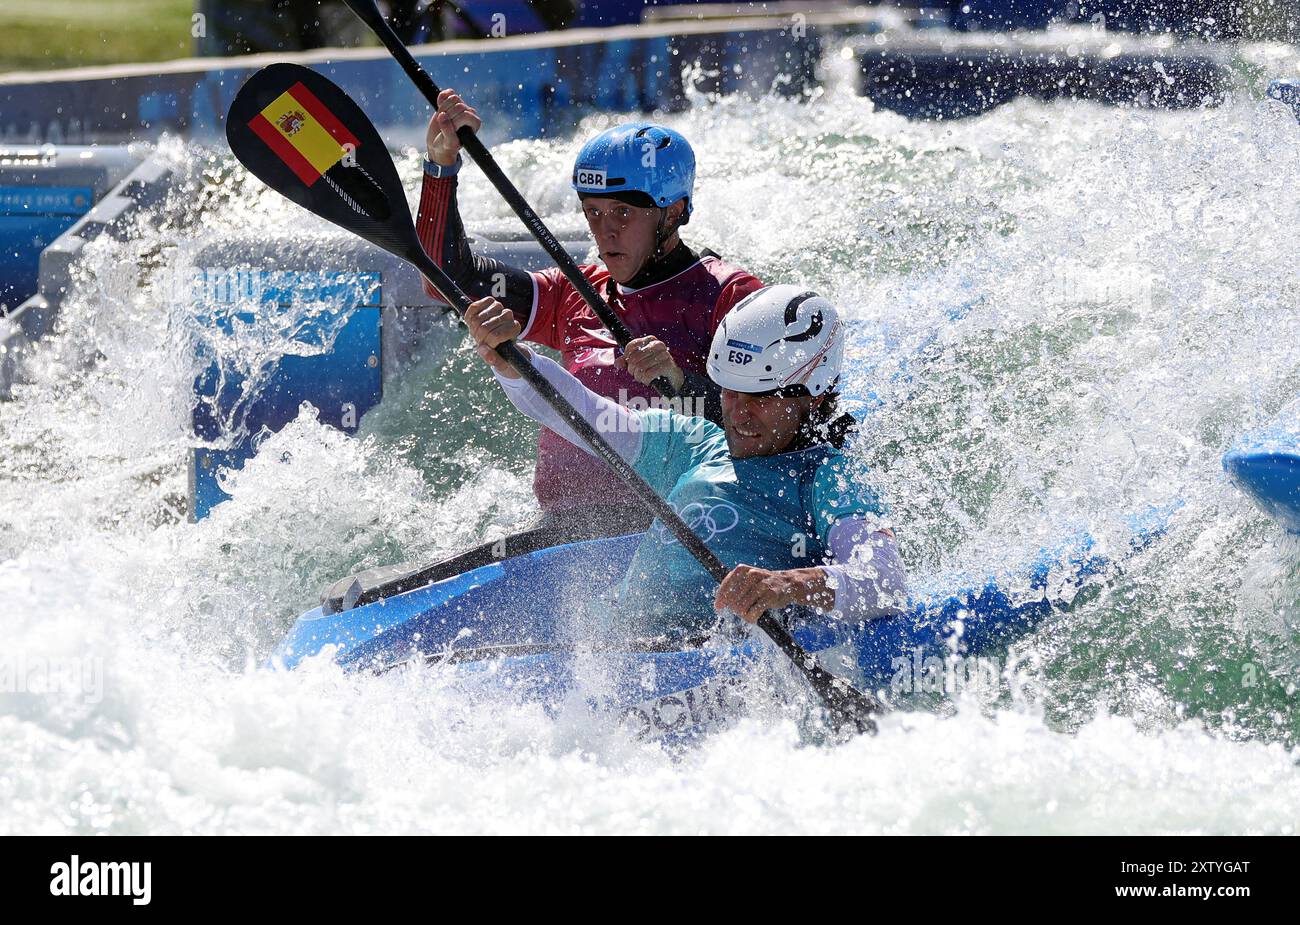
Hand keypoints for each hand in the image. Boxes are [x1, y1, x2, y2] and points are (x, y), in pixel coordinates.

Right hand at [426, 89, 481, 165]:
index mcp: (475, 123)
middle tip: (443, 126)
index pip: (465, 115)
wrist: (438, 142)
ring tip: (441, 120)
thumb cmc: (445, 146)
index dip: (454, 122)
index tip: (450, 130)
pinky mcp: (451, 101)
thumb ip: (448, 132)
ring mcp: (461, 105)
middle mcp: (470, 112)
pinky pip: (447, 93)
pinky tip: (439, 106)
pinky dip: (441, 98)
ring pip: (453, 98)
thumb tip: (442, 116)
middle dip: (448, 116)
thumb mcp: (447, 143)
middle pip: (459, 106)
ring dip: (443, 109)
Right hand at [464, 296, 523, 377]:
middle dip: (480, 337)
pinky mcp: (488, 302)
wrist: (498, 340)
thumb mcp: (500, 362)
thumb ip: (495, 360)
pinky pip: (474, 307)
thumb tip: (488, 356)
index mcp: (514, 329)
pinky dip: (470, 316)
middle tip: (482, 340)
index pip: (495, 336)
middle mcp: (508, 316)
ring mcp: (498, 308)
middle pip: (484, 328)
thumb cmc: (500, 352)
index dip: (488, 343)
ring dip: (475, 328)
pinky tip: (473, 321)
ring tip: (479, 332)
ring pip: (479, 318)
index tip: (489, 346)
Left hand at [614, 336, 684, 390]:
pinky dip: (646, 380)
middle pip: (634, 359)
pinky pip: (648, 374)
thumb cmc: (654, 367)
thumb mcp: (639, 362)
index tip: (630, 365)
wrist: (671, 377)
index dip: (627, 359)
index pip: (631, 347)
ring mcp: (664, 354)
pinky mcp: (668, 365)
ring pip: (640, 368)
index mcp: (650, 340)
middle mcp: (658, 345)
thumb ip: (626, 361)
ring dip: (639, 377)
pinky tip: (649, 381)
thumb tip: (617, 363)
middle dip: (633, 370)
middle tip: (638, 374)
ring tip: (643, 378)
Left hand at [714, 565, 832, 623]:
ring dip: (744, 615)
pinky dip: (751, 618)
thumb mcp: (749, 579)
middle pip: (733, 599)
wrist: (790, 584)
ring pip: (742, 607)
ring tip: (749, 615)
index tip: (718, 607)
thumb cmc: (765, 584)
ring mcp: (761, 585)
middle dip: (734, 609)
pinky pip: (754, 612)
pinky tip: (754, 618)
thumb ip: (735, 587)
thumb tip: (719, 603)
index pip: (726, 585)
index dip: (721, 598)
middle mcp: (752, 575)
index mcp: (743, 570)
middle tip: (741, 612)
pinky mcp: (770, 596)